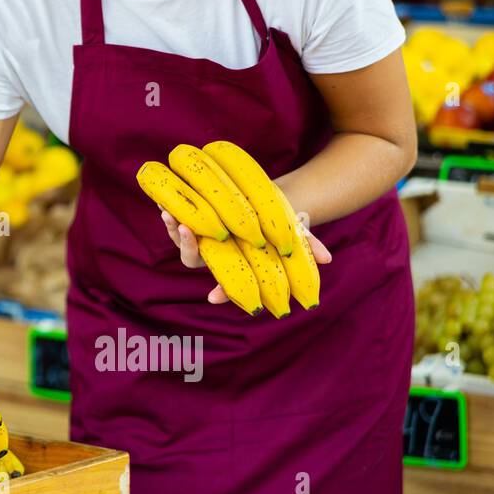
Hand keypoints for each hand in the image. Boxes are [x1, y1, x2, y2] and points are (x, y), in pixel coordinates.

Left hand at [160, 210, 332, 304]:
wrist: (260, 196)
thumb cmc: (276, 220)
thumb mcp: (291, 230)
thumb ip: (305, 244)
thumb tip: (328, 259)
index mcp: (235, 263)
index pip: (228, 283)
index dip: (222, 291)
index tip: (214, 297)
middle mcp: (214, 252)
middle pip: (194, 259)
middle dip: (188, 247)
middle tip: (187, 232)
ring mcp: (199, 235)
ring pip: (181, 239)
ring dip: (174, 229)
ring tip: (172, 215)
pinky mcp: (190, 216)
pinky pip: (174, 218)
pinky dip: (169, 212)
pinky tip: (164, 203)